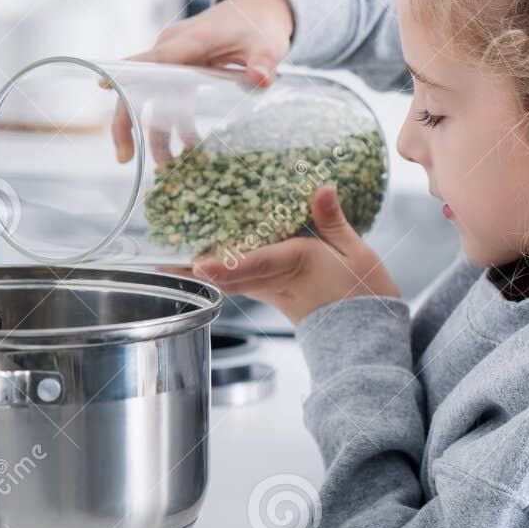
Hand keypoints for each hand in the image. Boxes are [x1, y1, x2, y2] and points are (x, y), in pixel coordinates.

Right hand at [112, 0, 296, 162]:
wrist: (260, 9)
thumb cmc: (259, 24)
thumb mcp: (268, 43)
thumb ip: (263, 62)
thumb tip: (261, 78)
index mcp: (189, 40)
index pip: (153, 59)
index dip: (128, 74)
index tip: (103, 87)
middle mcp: (174, 49)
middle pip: (139, 85)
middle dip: (127, 121)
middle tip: (124, 157)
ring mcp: (177, 61)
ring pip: (153, 98)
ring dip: (156, 133)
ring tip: (165, 165)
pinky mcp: (184, 71)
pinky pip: (170, 100)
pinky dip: (175, 124)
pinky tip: (188, 148)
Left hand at [192, 187, 397, 323]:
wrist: (366, 338)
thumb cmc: (364, 297)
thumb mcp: (357, 254)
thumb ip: (333, 221)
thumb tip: (321, 188)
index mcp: (299, 266)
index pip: (259, 265)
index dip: (229, 266)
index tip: (201, 265)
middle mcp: (279, 282)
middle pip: (231, 277)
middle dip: (197, 271)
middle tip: (162, 262)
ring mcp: (274, 293)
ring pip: (233, 283)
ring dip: (203, 274)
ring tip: (172, 262)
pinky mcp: (276, 298)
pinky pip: (244, 285)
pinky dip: (224, 275)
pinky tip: (208, 265)